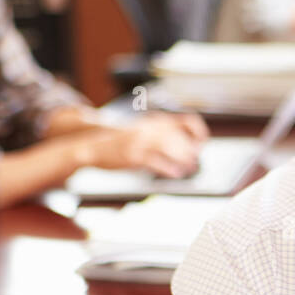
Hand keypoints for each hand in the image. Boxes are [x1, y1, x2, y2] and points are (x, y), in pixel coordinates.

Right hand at [80, 112, 208, 177]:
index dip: (198, 131)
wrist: (93, 146)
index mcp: (153, 121)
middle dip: (191, 151)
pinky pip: (158, 163)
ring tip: (189, 168)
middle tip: (194, 160)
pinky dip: (170, 169)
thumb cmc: (119, 141)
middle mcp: (149, 129)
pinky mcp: (134, 157)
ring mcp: (141, 143)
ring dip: (184, 161)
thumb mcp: (141, 130)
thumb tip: (185, 144)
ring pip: (171, 151)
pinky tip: (176, 173)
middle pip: (181, 139)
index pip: (185, 120)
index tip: (202, 141)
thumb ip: (160, 132)